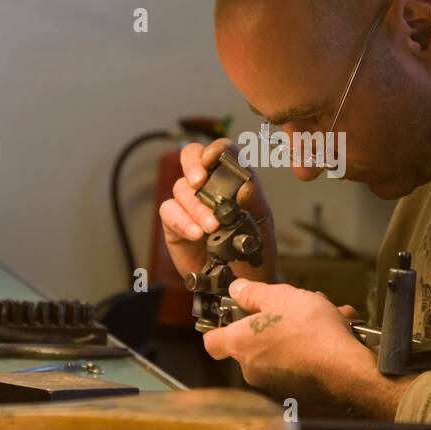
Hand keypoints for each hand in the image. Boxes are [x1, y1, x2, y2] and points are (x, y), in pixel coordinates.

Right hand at [159, 138, 277, 282]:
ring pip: (181, 189)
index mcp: (231, 178)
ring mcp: (189, 203)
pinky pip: (169, 211)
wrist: (243, 281)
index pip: (221, 151)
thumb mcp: (261, 223)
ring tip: (211, 228)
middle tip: (199, 183)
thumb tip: (245, 184)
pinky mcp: (175, 222)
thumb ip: (255, 201)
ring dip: (196, 207)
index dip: (214, 149)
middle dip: (193, 166)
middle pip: (190, 157)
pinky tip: (196, 234)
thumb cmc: (254, 249)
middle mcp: (207, 186)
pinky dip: (183, 222)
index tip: (213, 159)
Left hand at [202, 279, 412, 418]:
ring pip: (280, 347)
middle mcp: (252, 367)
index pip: (212, 341)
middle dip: (272, 320)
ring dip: (297, 330)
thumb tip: (237, 289)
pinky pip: (298, 360)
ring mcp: (274, 381)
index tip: (234, 311)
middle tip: (291, 305)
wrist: (345, 368)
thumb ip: (252, 292)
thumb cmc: (310, 332)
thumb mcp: (279, 296)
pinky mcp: (296, 389)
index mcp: (240, 344)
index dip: (220, 324)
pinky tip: (334, 329)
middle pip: (252, 340)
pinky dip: (311, 346)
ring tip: (323, 314)